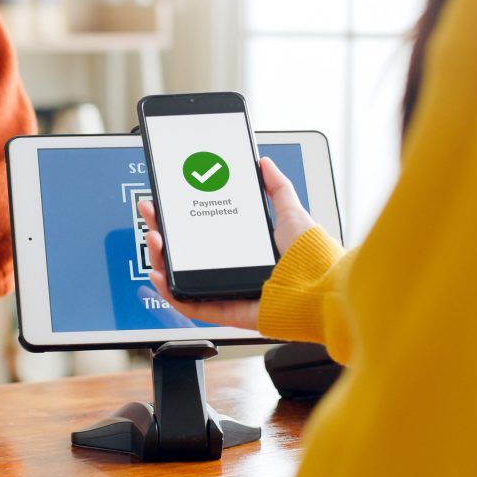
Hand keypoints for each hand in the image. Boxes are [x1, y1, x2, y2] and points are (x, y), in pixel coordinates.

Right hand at [136, 157, 315, 328]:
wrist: (323, 288)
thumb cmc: (314, 258)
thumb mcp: (291, 213)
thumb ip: (277, 188)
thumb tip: (265, 163)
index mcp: (247, 251)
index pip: (205, 235)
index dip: (183, 220)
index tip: (169, 202)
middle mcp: (236, 272)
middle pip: (189, 255)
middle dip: (165, 234)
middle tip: (152, 214)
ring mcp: (231, 292)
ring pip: (185, 280)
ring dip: (162, 261)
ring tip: (154, 239)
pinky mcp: (230, 313)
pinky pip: (194, 307)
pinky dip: (173, 294)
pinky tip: (160, 276)